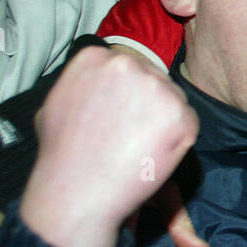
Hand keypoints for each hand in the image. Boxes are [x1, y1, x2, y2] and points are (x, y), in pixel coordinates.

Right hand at [19, 46, 198, 246]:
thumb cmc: (62, 152)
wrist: (75, 190)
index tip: (120, 115)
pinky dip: (178, 138)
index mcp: (96, 57)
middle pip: (153, 78)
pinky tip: (152, 153)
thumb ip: (85, 81)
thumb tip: (99, 77)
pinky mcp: (179, 114)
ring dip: (165, 120)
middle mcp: (128, 64)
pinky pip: (188, 121)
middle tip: (131, 134)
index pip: (128, 67)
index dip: (128, 94)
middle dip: (148, 104)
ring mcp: (156, 88)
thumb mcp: (58, 101)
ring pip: (173, 98)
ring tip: (137, 146)